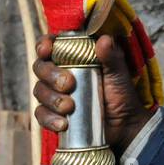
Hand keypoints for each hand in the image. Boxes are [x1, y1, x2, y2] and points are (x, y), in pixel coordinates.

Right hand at [32, 34, 150, 152]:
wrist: (124, 125)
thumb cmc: (121, 94)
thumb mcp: (118, 74)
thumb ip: (112, 56)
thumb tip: (103, 39)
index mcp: (73, 58)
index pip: (50, 46)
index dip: (43, 45)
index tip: (46, 50)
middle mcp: (59, 74)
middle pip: (40, 67)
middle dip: (50, 74)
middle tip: (68, 84)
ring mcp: (55, 95)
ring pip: (39, 91)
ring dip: (51, 98)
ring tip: (69, 107)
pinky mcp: (54, 114)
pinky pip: (41, 114)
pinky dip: (49, 118)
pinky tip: (62, 124)